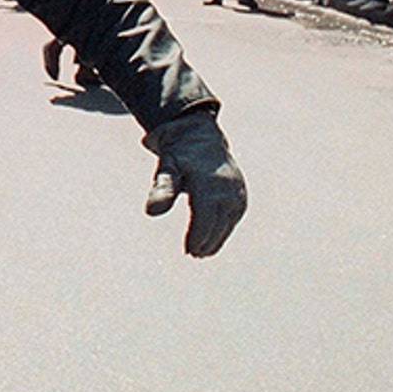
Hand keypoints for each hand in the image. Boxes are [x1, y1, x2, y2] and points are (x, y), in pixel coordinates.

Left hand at [143, 111, 246, 257]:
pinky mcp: (240, 193)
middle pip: (219, 220)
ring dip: (217, 239)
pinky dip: (225, 230)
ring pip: (229, 221)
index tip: (188, 250)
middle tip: (193, 255)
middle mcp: (227, 186)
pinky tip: (213, 242)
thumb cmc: (177, 155)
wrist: (198, 137)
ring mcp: (237, 189)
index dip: (198, 234)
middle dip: (207, 240)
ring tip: (202, 253)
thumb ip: (161, 189)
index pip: (206, 213)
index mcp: (209, 180)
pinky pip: (234, 216)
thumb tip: (151, 212)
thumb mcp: (166, 168)